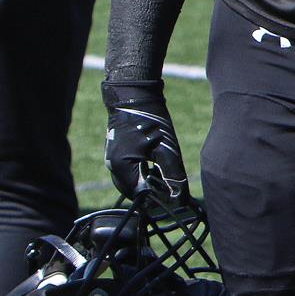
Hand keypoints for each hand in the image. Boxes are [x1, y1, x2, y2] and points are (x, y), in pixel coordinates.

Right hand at [102, 77, 190, 199]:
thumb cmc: (152, 120)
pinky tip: (154, 167)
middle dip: (152, 192)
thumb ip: (173, 174)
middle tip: (170, 186)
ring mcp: (112, 161)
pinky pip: (128, 174)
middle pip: (134, 192)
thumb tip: (181, 196)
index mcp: (122, 168)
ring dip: (147, 184)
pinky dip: (141, 175)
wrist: (135, 96)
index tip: (173, 197)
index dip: (157, 199)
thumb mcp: (167, 149)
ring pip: (131, 183)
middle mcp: (113, 168)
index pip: (139, 196)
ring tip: (163, 175)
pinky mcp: (116, 155)